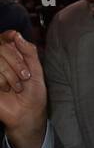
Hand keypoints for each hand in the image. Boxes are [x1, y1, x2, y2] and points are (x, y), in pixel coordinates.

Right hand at [0, 31, 47, 147]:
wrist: (27, 113)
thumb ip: (29, 51)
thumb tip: (16, 34)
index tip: (15, 39)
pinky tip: (6, 89)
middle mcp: (0, 62)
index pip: (5, 37)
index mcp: (12, 56)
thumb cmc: (33, 93)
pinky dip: (2, 81)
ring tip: (17, 87)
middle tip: (25, 76)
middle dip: (16, 63)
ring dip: (11, 74)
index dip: (10, 37)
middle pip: (1, 48)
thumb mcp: (36, 70)